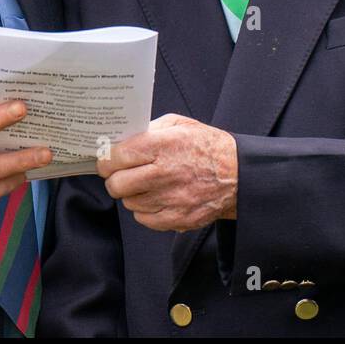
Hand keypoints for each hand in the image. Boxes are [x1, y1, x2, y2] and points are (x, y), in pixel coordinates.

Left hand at [97, 113, 236, 231]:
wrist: (238, 175)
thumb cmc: (207, 147)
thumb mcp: (180, 125)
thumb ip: (149, 129)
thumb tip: (120, 140)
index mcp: (164, 146)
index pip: (118, 156)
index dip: (106, 159)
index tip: (106, 160)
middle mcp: (165, 173)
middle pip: (117, 184)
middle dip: (114, 179)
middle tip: (120, 174)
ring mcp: (171, 199)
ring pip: (129, 202)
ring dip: (131, 194)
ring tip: (145, 184)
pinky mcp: (177, 219)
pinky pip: (143, 219)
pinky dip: (144, 210)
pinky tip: (156, 198)